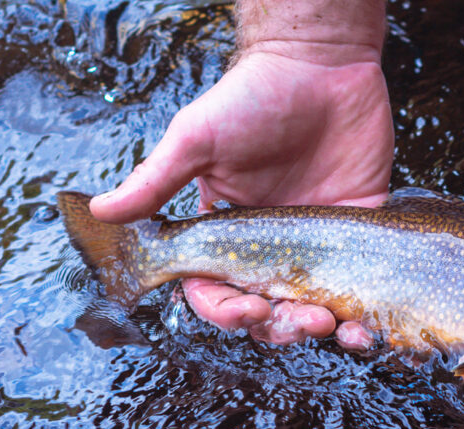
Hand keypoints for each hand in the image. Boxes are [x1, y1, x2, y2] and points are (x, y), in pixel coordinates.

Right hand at [89, 48, 393, 345]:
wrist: (321, 63)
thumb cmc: (252, 96)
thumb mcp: (197, 139)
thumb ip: (155, 181)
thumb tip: (100, 212)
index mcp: (225, 232)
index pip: (215, 290)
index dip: (226, 311)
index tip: (247, 310)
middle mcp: (269, 245)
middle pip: (266, 311)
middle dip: (279, 327)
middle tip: (300, 321)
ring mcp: (315, 240)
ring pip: (312, 306)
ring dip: (317, 329)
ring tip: (331, 326)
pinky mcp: (358, 228)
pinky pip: (360, 284)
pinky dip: (361, 315)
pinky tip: (363, 326)